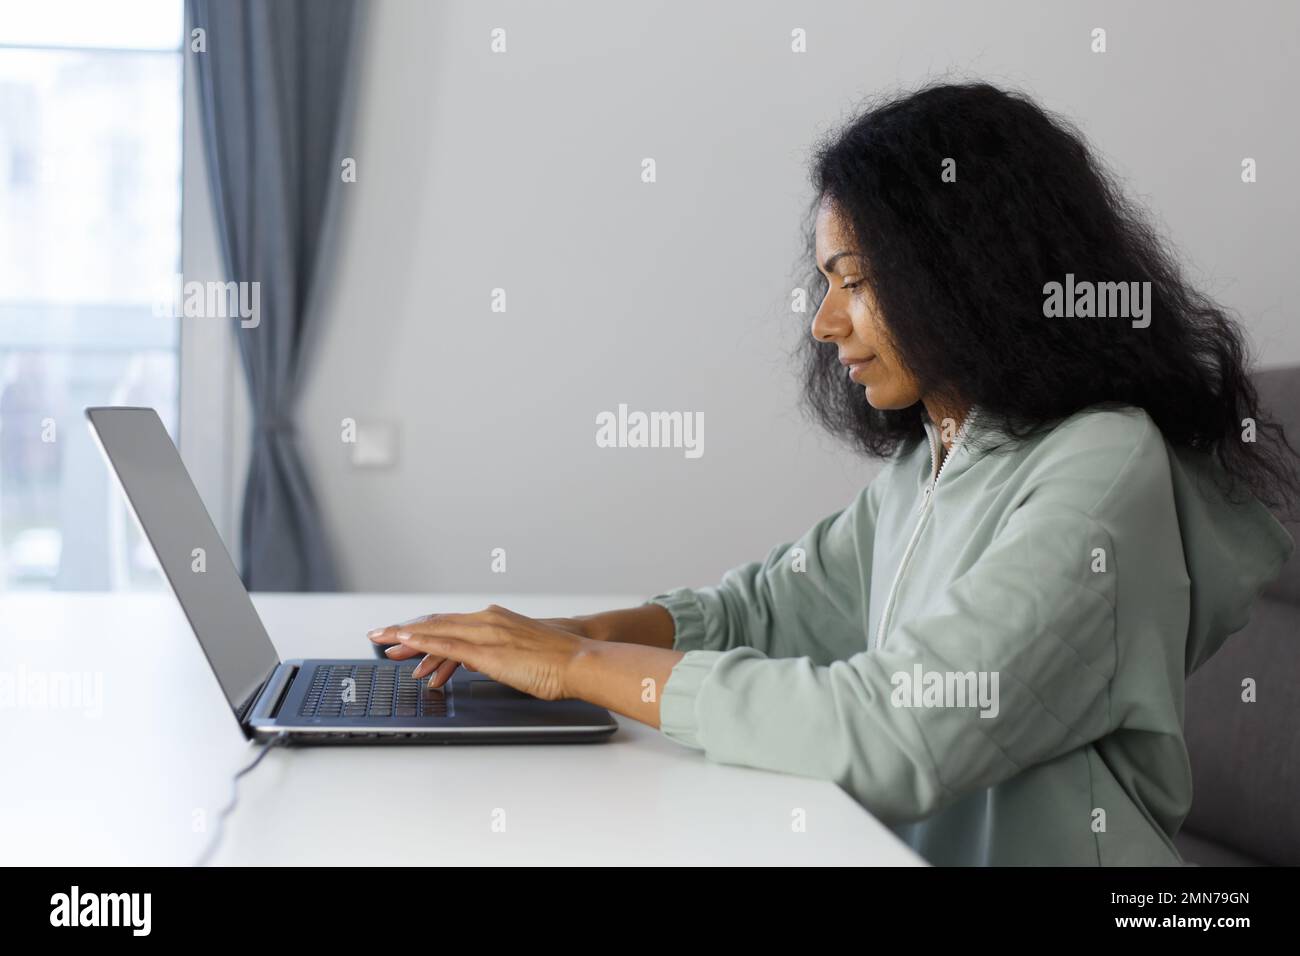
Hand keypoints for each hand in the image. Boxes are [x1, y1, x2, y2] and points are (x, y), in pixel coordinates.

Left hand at [367, 605, 588, 699]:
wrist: (579, 660)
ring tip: (383, 642)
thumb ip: (498, 655)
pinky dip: (422, 641)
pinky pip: (447, 644)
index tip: (403, 633)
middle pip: (437, 622)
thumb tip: (479, 663)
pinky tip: (406, 642)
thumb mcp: (522, 654)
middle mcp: (487, 620)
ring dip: (406, 635)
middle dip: (406, 630)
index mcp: (496, 620)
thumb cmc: (558, 661)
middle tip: (380, 636)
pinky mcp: (487, 650)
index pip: (450, 622)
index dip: (424, 627)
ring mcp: (486, 633)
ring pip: (436, 629)